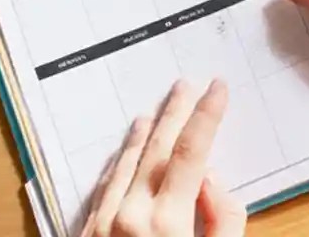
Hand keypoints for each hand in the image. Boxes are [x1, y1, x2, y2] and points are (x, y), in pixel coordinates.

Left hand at [81, 80, 244, 236]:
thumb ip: (223, 222)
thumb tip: (211, 180)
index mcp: (166, 222)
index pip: (190, 152)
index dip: (206, 116)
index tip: (217, 89)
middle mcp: (129, 215)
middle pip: (155, 149)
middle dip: (174, 113)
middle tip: (184, 86)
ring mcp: (101, 224)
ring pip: (123, 165)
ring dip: (141, 135)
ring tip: (152, 112)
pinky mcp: (85, 234)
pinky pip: (101, 189)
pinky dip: (116, 165)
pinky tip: (120, 155)